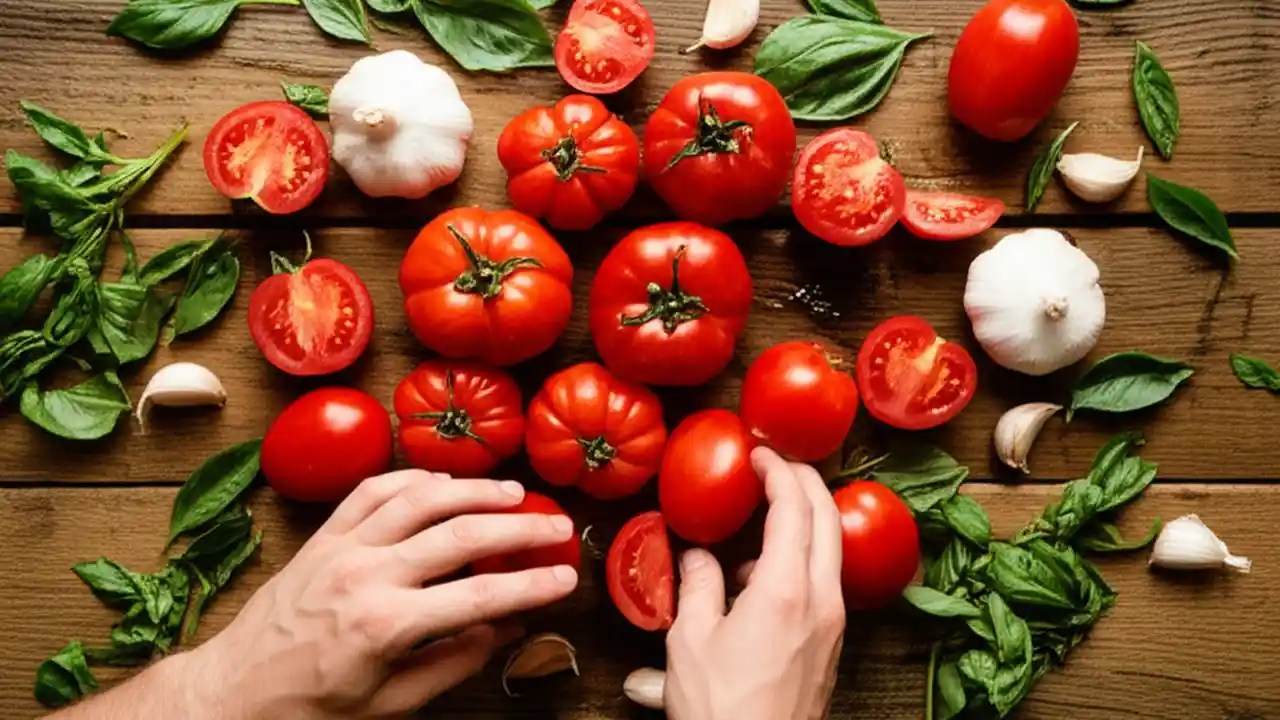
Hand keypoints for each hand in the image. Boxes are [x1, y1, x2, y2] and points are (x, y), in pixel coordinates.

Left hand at [187, 471, 578, 719]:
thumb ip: (454, 662)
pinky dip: (413, 479)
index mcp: (385, 626)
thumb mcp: (391, 703)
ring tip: (514, 493)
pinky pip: (373, 490)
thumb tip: (508, 629)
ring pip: (419, 499)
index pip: (479, 598)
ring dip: (473, 490)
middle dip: (518, 529)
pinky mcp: (322, 535)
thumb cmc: (311, 707)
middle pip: (459, 535)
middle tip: (557, 525)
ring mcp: (341, 548)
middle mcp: (365, 576)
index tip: (567, 578)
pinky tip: (444, 482)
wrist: (234, 690)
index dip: (531, 586)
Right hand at [664, 448, 845, 719]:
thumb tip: (697, 557)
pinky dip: (801, 561)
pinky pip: (824, 583)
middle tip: (776, 465)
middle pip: (827, 518)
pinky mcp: (830, 645)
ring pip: (829, 550)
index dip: (779, 471)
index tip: (759, 453)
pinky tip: (760, 581)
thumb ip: (697, 586)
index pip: (794, 507)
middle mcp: (821, 600)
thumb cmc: (721, 709)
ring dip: (804, 522)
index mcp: (785, 589)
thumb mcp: (691, 641)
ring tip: (762, 524)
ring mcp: (832, 624)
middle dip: (804, 481)